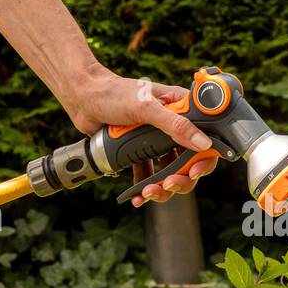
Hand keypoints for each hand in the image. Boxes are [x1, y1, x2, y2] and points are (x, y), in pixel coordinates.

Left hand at [63, 64, 218, 205]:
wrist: (82, 98)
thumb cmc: (113, 93)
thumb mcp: (146, 107)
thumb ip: (176, 125)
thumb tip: (203, 143)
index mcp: (180, 108)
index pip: (205, 135)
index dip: (205, 157)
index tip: (195, 170)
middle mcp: (172, 125)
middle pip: (189, 160)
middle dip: (181, 178)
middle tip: (170, 184)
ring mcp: (156, 139)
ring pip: (170, 170)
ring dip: (162, 186)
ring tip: (149, 192)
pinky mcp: (139, 150)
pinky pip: (148, 172)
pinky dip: (144, 186)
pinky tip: (138, 195)